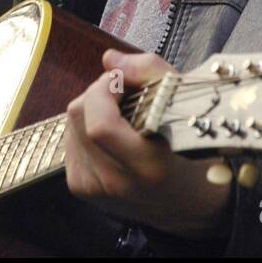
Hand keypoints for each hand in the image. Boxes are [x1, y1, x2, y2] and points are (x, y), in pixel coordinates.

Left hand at [64, 48, 232, 238]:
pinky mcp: (80, 187)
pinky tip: (111, 134)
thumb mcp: (184, 104)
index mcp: (147, 167)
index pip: (100, 125)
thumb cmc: (190, 150)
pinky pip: (71, 140)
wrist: (186, 202)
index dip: (105, 89)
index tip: (124, 79)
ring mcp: (94, 187)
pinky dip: (86, 127)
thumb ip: (149, 72)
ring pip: (71, 124)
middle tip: (125, 92)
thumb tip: (109, 60)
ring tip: (122, 115)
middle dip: (99, 91)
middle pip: (79, 115)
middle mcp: (116, 182)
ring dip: (92, 108)